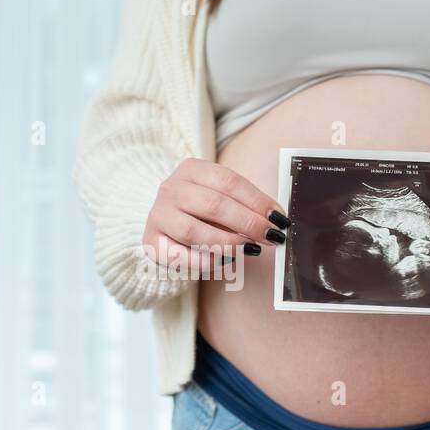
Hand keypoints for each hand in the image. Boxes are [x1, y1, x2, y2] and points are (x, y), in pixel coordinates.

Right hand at [143, 159, 289, 272]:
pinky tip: (226, 260)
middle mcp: (170, 189)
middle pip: (212, 204)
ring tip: (251, 249)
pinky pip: (181, 256)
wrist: (165, 226)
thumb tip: (276, 220)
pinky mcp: (151, 242)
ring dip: (228, 242)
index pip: (228, 181)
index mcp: (190, 169)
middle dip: (247, 223)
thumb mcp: (220, 197)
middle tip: (271, 236)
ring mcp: (158, 215)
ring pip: (194, 231)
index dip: (257, 201)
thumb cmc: (201, 212)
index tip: (279, 218)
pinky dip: (206, 260)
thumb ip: (243, 205)